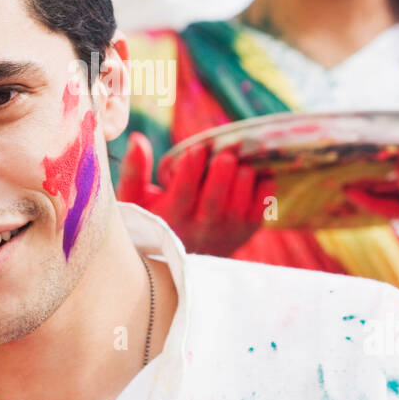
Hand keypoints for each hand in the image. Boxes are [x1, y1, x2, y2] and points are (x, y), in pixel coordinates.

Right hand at [118, 132, 265, 256]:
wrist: (175, 260)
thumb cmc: (151, 219)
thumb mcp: (135, 198)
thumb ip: (135, 170)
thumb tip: (137, 139)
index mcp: (170, 218)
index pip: (181, 195)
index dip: (190, 172)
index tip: (196, 150)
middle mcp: (198, 229)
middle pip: (213, 205)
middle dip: (221, 177)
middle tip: (226, 155)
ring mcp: (223, 233)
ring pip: (236, 210)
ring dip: (242, 184)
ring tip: (243, 165)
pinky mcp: (242, 234)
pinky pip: (257, 215)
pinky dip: (263, 194)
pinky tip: (261, 175)